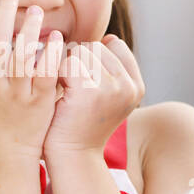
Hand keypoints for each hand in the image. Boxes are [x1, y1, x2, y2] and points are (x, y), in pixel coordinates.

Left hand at [44, 34, 144, 155]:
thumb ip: (112, 69)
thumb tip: (108, 37)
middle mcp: (128, 86)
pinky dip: (57, 75)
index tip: (87, 82)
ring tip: (68, 94)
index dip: (94, 58)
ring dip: (66, 69)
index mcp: (136, 86)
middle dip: (78, 63)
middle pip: (95, 47)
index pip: (115, 45)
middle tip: (74, 92)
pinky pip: (67, 63)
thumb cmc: (82, 123)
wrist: (71, 156)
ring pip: (80, 52)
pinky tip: (59, 95)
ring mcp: (111, 88)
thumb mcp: (108, 95)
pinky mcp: (88, 90)